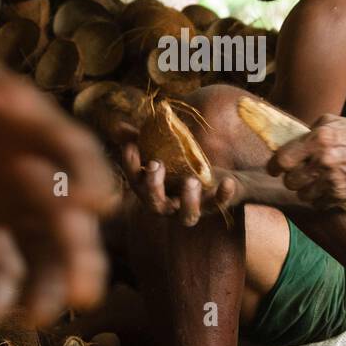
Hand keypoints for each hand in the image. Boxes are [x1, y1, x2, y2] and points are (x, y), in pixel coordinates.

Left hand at [0, 43, 117, 331]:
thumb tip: (1, 102)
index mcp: (34, 123)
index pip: (75, 149)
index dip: (89, 176)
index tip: (94, 205)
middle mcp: (38, 170)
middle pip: (73, 218)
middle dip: (81, 257)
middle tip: (80, 293)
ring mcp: (16, 207)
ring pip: (47, 258)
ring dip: (47, 292)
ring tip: (33, 320)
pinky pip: (1, 275)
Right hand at [119, 141, 243, 225]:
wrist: (217, 177)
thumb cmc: (182, 165)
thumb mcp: (162, 151)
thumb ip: (142, 140)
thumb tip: (118, 127)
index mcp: (154, 193)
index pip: (135, 184)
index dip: (130, 166)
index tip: (130, 146)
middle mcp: (170, 206)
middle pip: (156, 206)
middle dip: (153, 187)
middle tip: (156, 164)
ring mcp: (193, 208)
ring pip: (188, 217)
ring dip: (188, 201)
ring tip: (191, 180)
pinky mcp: (215, 206)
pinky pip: (219, 205)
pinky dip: (223, 196)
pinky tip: (227, 182)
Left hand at [267, 114, 345, 205]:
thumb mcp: (334, 122)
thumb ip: (310, 131)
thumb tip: (287, 142)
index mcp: (319, 138)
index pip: (282, 159)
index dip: (274, 166)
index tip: (274, 168)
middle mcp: (324, 160)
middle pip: (289, 180)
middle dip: (291, 178)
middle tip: (299, 174)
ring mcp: (332, 180)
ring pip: (301, 195)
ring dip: (304, 190)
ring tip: (314, 181)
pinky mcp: (341, 195)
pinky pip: (317, 204)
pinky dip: (318, 199)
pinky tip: (327, 189)